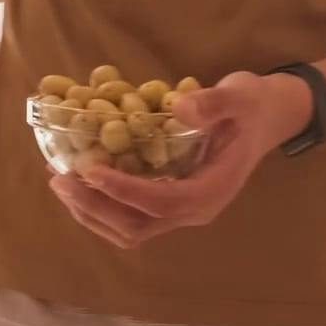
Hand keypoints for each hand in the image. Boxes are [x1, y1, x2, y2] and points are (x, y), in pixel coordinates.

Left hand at [49, 72, 307, 249]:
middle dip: (95, 206)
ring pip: (129, 230)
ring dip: (92, 211)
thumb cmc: (252, 106)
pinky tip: (78, 181)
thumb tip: (181, 107)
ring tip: (60, 181)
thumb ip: (214, 103)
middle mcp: (195, 210)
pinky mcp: (170, 204)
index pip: (160, 202)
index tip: (88, 169)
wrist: (265, 117)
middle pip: (137, 226)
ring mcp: (182, 212)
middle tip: (60, 178)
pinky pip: (130, 218)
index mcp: (212, 190)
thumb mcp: (239, 96)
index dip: (121, 190)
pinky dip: (100, 205)